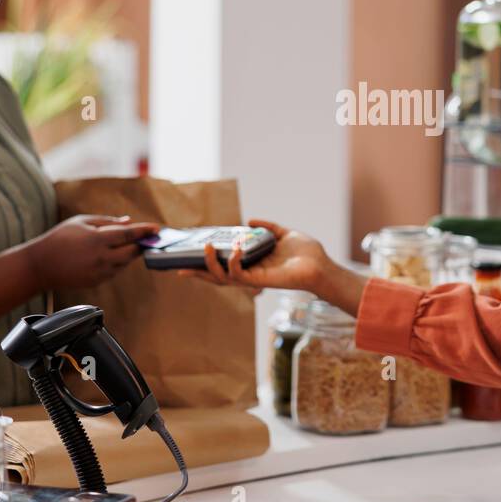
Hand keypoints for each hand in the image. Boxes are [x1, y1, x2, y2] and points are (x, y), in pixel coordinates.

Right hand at [25, 214, 161, 290]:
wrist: (40, 266)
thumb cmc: (59, 239)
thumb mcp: (81, 222)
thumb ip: (107, 221)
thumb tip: (128, 222)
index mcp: (97, 240)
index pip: (129, 235)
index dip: (144, 231)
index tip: (156, 228)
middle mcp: (101, 258)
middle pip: (132, 253)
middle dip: (141, 245)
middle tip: (148, 238)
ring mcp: (99, 272)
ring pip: (124, 263)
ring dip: (128, 254)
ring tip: (126, 244)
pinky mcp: (97, 282)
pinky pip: (114, 271)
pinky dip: (116, 263)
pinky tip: (110, 255)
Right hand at [175, 219, 331, 294]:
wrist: (321, 265)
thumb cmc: (306, 253)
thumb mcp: (284, 234)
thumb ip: (267, 227)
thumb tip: (249, 221)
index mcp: (252, 263)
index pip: (223, 265)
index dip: (205, 264)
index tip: (187, 257)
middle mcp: (249, 272)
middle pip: (215, 277)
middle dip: (196, 273)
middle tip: (179, 267)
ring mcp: (253, 278)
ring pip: (221, 278)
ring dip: (209, 264)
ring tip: (206, 247)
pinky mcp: (259, 281)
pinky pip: (238, 275)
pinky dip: (232, 262)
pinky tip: (235, 249)